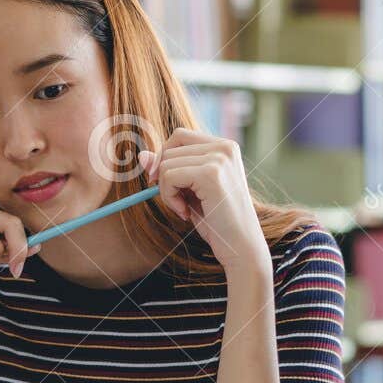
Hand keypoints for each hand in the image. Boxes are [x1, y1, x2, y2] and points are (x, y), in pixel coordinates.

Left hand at [140, 128, 269, 272]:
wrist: (240, 246)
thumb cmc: (217, 221)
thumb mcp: (190, 190)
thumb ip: (169, 169)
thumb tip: (141, 156)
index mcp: (224, 146)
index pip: (179, 136)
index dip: (164, 158)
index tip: (164, 184)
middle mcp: (224, 146)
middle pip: (170, 149)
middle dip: (165, 178)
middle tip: (179, 203)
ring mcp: (219, 158)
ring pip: (166, 163)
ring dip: (167, 191)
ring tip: (186, 209)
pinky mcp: (211, 173)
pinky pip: (169, 176)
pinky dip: (169, 198)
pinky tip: (186, 212)